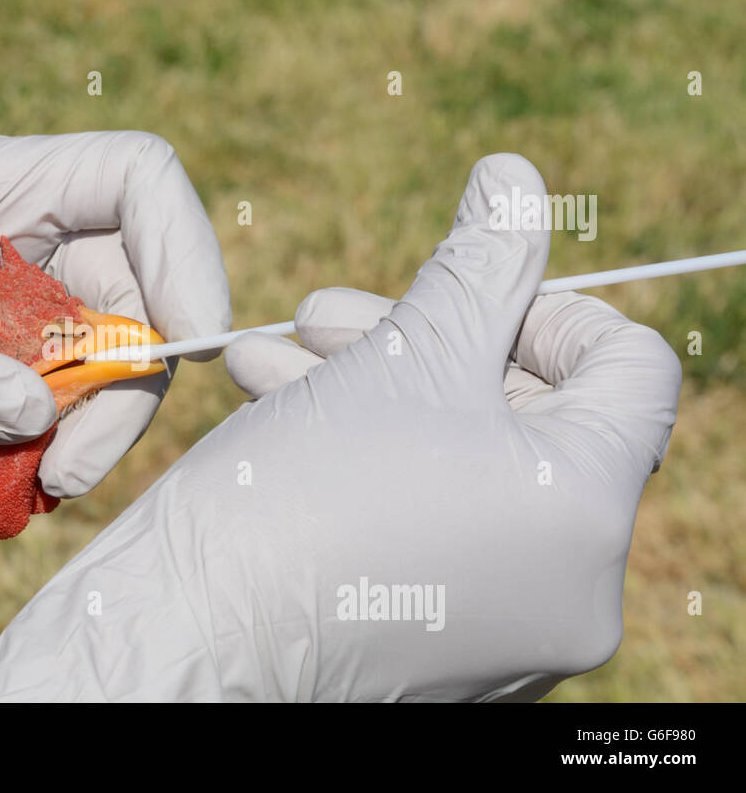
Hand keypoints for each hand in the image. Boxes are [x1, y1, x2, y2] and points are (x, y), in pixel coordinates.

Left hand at [0, 132, 229, 498]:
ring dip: (51, 456)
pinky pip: (23, 437)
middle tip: (66, 475)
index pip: (133, 182)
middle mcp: (5, 249)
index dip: (184, 249)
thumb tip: (41, 418)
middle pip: (127, 303)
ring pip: (81, 385)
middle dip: (115, 395)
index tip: (187, 345)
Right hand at [0, 154, 681, 700]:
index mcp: (586, 512)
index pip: (632, 370)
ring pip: (466, 467)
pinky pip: (434, 525)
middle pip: (532, 416)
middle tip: (330, 312)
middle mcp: (569, 585)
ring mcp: (508, 624)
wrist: (187, 640)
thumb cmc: (292, 500)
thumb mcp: (399, 356)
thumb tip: (515, 176)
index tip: (463, 291)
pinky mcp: (445, 643)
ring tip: (276, 355)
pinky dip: (371, 463)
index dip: (549, 304)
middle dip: (425, 341)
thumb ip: (479, 262)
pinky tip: (278, 409)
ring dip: (374, 391)